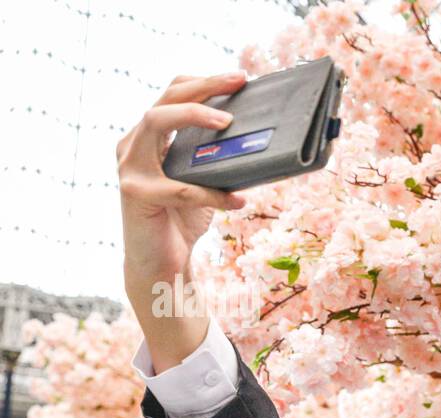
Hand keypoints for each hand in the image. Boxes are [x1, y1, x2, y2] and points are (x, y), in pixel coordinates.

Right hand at [116, 72, 246, 369]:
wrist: (162, 264)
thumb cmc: (182, 220)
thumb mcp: (203, 182)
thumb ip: (216, 160)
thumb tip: (258, 141)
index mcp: (148, 138)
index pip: (171, 94)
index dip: (203, 82)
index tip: (239, 78)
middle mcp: (132, 145)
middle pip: (164, 99)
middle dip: (202, 86)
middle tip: (238, 82)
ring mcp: (129, 167)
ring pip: (157, 123)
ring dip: (195, 116)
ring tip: (228, 123)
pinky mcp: (135, 194)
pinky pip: (179, 187)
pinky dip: (212, 193)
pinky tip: (238, 201)